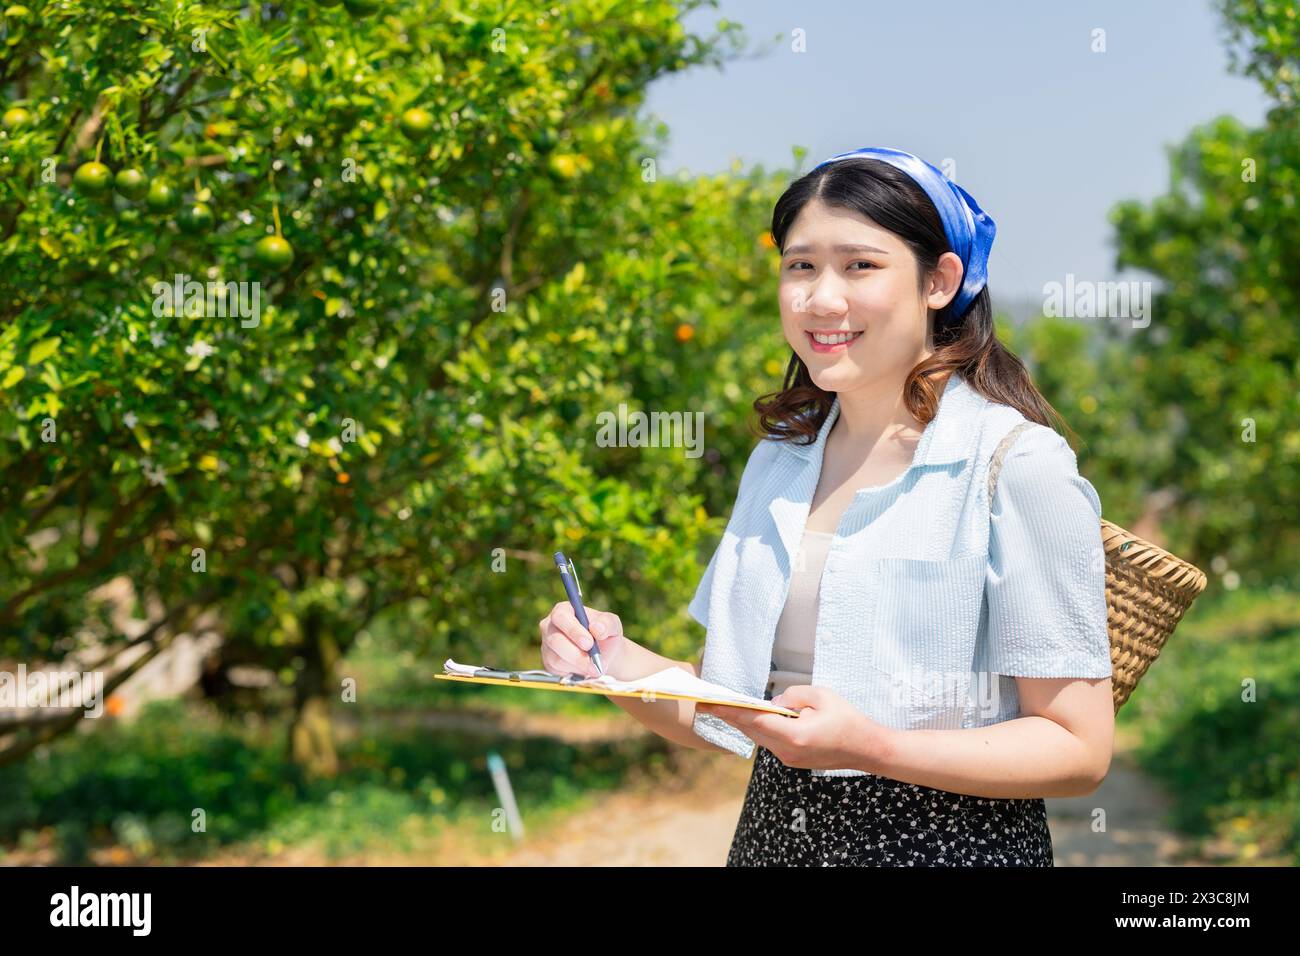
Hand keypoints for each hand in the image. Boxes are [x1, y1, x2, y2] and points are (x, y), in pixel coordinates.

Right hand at [538, 601, 627, 677]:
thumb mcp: (612, 625)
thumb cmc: (605, 634)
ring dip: (578, 665)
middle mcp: (550, 626)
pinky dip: (574, 672)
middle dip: (575, 653)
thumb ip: (607, 623)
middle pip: (555, 640)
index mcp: (564, 610)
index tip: (589, 643)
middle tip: (594, 662)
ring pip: (556, 658)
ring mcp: (547, 645)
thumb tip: (597, 628)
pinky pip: (557, 670)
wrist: (603, 654)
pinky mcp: (548, 663)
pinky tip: (585, 669)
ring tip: (596, 668)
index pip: (561, 616)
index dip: (573, 630)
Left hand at [696, 685, 896, 771]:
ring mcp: (789, 759)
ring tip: (723, 708)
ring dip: (743, 723)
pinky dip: (758, 729)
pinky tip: (751, 718)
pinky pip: (769, 742)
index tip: (708, 704)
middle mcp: (787, 751)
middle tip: (707, 702)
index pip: (753, 720)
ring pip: (759, 737)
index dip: (729, 711)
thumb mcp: (821, 695)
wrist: (866, 749)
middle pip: (751, 730)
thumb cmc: (847, 719)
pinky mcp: (793, 761)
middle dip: (729, 716)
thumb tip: (773, 704)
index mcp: (794, 735)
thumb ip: (792, 695)